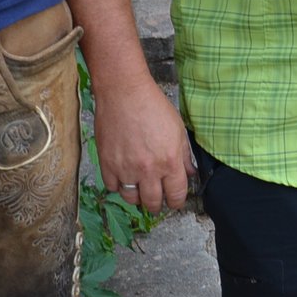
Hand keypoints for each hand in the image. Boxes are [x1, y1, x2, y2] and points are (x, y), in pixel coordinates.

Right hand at [93, 76, 194, 212]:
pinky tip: (124, 176)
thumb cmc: (152, 106)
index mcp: (169, 161)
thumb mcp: (178, 129)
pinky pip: (113, 187)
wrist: (124, 93)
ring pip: (131, 199)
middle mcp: (148, 170)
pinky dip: (118, 185)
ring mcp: (126, 169)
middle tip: (157, 199)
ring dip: (137, 196)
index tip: (174, 200)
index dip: (177, 201)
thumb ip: (184, 155)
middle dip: (157, 204)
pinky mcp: (107, 164)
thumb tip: (189, 173)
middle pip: (153, 203)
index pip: (176, 195)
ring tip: (140, 188)